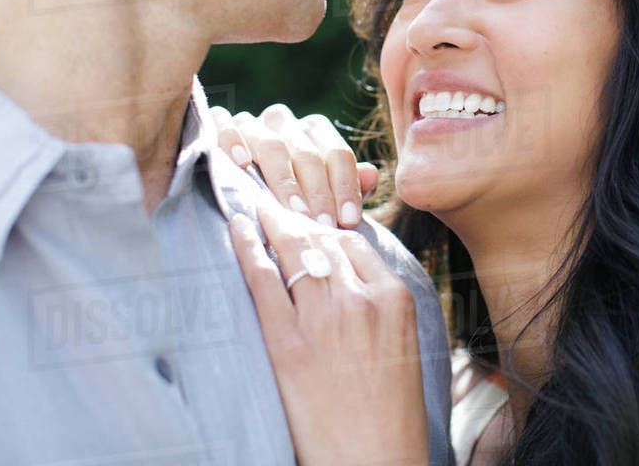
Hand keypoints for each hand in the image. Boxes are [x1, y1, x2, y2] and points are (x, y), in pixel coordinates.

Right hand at [211, 104, 378, 228]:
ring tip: (294, 212)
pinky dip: (233, 140)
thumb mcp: (323, 197)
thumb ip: (350, 186)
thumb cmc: (289, 199)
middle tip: (323, 226)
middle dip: (318, 192)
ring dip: (285, 180)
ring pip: (272, 144)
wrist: (238, 195)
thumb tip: (371, 176)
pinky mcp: (218, 126)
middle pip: (307, 152)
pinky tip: (242, 163)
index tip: (349, 220)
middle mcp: (284, 122)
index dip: (346, 187)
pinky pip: (225, 124)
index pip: (337, 154)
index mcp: (313, 132)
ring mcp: (251, 122)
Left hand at [229, 207, 428, 465]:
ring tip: (256, 205)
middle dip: (295, 215)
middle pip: (322, 238)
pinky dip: (247, 248)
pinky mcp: (287, 344)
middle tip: (274, 199)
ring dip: (271, 222)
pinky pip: (263, 280)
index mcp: (394, 299)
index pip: (354, 242)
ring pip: (293, 250)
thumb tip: (350, 281)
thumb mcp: (401, 348)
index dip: (325, 225)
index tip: (308, 217)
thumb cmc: (390, 417)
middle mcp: (361, 299)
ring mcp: (323, 319)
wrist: (374, 463)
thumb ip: (379, 308)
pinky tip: (238, 228)